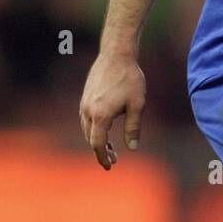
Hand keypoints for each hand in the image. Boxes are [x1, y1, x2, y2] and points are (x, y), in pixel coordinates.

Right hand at [79, 51, 146, 169]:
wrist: (116, 54)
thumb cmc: (130, 79)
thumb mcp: (137, 105)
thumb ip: (134, 128)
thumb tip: (133, 148)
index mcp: (101, 115)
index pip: (97, 143)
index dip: (102, 157)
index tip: (109, 167)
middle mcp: (88, 110)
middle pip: (91, 138)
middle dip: (101, 151)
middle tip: (114, 160)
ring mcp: (84, 103)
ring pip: (87, 129)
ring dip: (97, 140)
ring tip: (110, 148)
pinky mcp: (85, 97)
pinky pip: (86, 119)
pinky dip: (93, 129)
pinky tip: (103, 130)